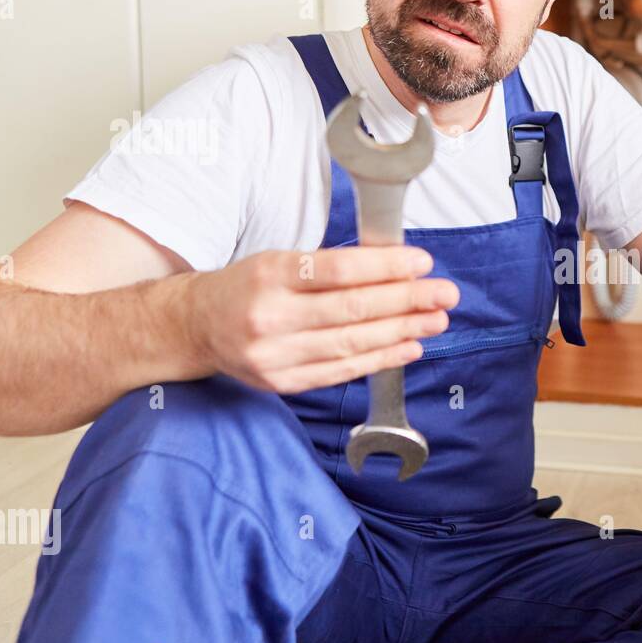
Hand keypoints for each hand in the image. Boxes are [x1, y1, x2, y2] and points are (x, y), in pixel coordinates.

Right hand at [187, 246, 457, 393]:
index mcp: (269, 274)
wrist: (196, 326)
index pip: (338, 270)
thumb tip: (397, 268)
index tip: (422, 263)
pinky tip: (410, 347)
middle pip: (351, 309)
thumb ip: (331, 267)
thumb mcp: (279, 260)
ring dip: (402, 331)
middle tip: (445, 294)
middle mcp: (269, 316)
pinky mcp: (282, 382)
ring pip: (351, 343)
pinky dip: (380, 359)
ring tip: (436, 320)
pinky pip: (341, 371)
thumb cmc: (249, 286)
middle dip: (406, 301)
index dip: (385, 267)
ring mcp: (274, 355)